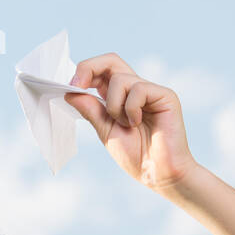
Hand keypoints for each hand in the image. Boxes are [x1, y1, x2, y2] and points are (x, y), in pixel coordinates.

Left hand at [64, 52, 195, 191]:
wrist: (157, 173)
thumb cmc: (135, 155)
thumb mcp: (105, 131)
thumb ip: (91, 110)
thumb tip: (70, 92)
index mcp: (120, 97)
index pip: (101, 71)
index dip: (84, 72)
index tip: (70, 86)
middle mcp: (135, 89)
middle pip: (111, 61)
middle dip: (89, 68)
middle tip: (78, 85)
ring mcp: (150, 91)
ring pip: (119, 79)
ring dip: (114, 106)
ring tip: (126, 125)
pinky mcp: (164, 95)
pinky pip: (137, 89)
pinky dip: (130, 109)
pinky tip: (137, 123)